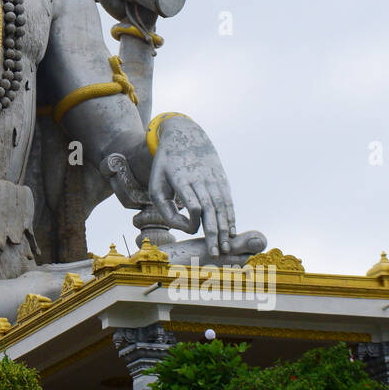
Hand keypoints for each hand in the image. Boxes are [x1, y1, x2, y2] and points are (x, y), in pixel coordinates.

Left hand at [145, 116, 235, 256]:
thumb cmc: (166, 166)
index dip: (194, 221)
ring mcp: (213, 179)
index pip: (193, 204)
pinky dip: (231, 217)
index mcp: (181, 179)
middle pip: (210, 209)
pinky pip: (228, 201)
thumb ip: (165, 209)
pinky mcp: (222, 180)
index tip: (193, 230)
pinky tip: (232, 232)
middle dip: (213, 233)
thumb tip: (186, 228)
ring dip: (225, 228)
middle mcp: (200, 179)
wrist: (186, 136)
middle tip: (216, 253)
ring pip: (222, 206)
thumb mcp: (156, 184)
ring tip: (226, 247)